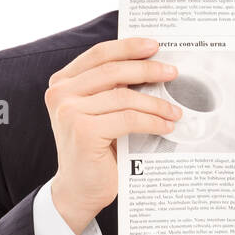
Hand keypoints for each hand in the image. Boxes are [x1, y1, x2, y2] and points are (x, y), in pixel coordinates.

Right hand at [43, 37, 180, 233]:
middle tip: (172, 72)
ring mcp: (69, 112)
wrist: (79, 188)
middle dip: (147, 70)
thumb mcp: (99, 111)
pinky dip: (152, 122)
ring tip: (174, 111)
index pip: (99, 55)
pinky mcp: (83, 131)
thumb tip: (152, 66)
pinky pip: (128, 119)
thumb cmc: (95, 150)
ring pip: (124, 97)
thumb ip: (111, 89)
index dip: (128, 47)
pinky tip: (166, 126)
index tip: (154, 46)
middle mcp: (60, 94)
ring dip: (155, 103)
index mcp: (62, 83)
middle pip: (113, 71)